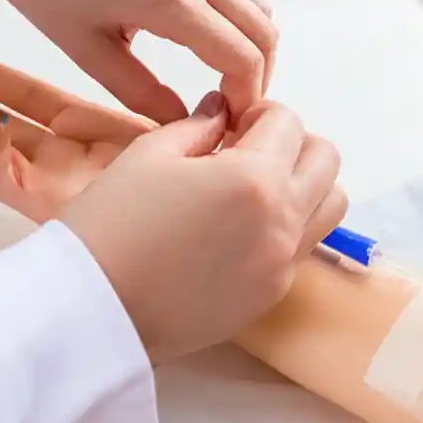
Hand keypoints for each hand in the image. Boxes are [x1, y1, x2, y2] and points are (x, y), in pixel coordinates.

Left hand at [0, 0, 277, 124]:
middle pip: (263, 28)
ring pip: (254, 1)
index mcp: (166, 0)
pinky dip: (233, 17)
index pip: (241, 56)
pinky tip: (201, 41)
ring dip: (251, 43)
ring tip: (223, 78)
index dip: (247, 97)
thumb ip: (140, 92)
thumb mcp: (87, 52)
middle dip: (259, 75)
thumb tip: (183, 124)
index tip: (233, 126)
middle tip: (236, 109)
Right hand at [0, 55, 345, 363]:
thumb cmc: (109, 226)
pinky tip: (236, 229)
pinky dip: (286, 226)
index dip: (256, 113)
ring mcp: (281, 264)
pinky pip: (302, 246)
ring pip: (329, 205)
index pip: (288, 121)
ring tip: (249, 190)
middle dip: (291, 143)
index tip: (227, 124)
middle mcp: (282, 222)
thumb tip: (222, 112)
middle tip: (243, 151)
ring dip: (301, 185)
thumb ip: (199, 126)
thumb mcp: (148, 156)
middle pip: (325, 160)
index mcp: (253, 179)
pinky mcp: (270, 295)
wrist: (92, 310)